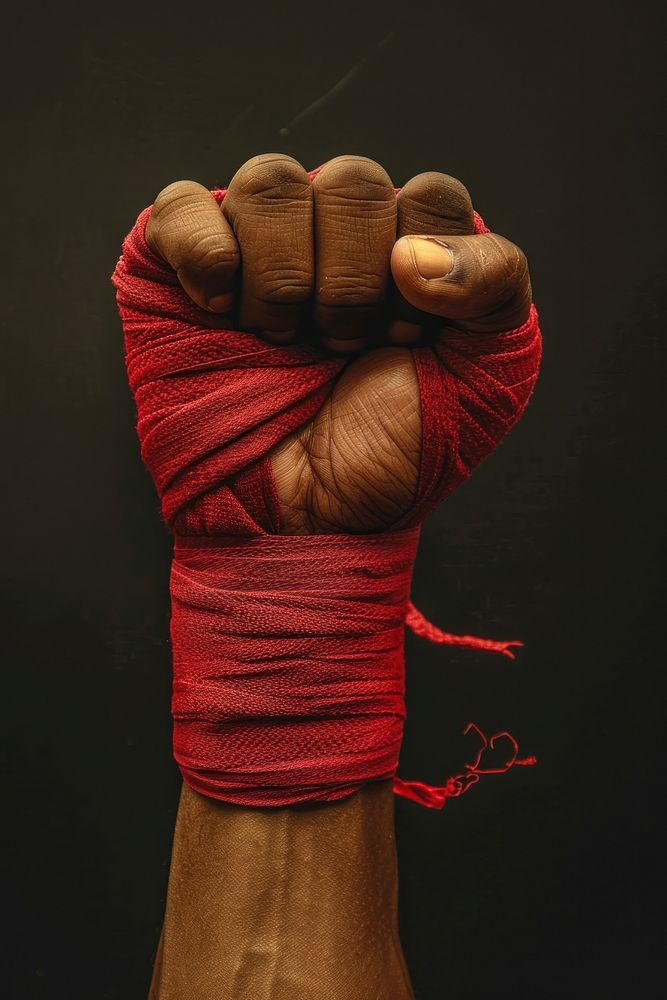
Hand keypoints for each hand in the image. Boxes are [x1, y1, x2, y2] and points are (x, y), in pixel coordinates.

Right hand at [138, 153, 535, 533]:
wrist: (303, 517)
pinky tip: (222, 310)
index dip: (424, 275)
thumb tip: (415, 248)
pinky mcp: (177, 264)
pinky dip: (207, 255)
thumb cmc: (388, 451)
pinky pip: (183, 205)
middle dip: (354, 286)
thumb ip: (497, 286)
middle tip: (342, 349)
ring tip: (285, 341)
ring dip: (284, 279)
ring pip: (271, 180)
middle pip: (353, 180)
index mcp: (407, 249)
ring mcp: (255, 242)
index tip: (407, 343)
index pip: (432, 196)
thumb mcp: (483, 379)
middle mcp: (333, 234)